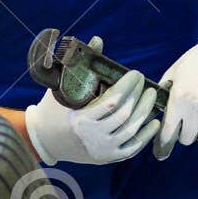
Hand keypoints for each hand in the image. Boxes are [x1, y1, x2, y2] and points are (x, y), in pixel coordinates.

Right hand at [24, 37, 159, 164]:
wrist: (44, 140)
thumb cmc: (53, 109)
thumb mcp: (63, 87)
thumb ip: (81, 64)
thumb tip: (98, 40)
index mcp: (81, 118)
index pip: (113, 100)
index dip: (128, 86)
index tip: (135, 74)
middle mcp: (93, 136)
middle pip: (126, 115)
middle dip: (140, 97)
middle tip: (146, 83)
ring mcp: (102, 149)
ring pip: (132, 130)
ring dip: (145, 112)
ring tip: (152, 97)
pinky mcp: (107, 158)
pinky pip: (133, 147)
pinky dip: (146, 134)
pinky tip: (154, 121)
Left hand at [155, 18, 197, 159]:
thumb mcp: (177, 70)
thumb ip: (164, 90)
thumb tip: (154, 109)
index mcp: (179, 98)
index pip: (168, 132)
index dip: (166, 139)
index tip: (166, 142)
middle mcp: (196, 110)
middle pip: (186, 139)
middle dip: (186, 133)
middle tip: (189, 125)